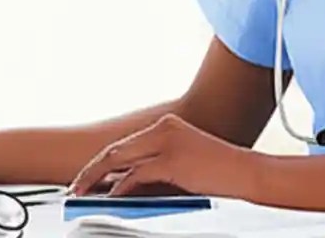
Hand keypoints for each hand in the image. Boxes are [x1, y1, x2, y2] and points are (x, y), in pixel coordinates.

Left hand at [69, 114, 258, 198]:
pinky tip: (111, 198)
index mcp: (165, 126)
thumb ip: (154, 168)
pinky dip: (120, 188)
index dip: (100, 163)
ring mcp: (167, 142)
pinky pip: (137, 175)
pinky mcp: (173, 160)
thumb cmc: (220, 173)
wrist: (248, 175)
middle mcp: (163, 129)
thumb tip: (122, 184)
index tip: (86, 178)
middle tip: (75, 188)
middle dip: (91, 171)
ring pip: (120, 160)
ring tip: (83, 193)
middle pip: (115, 150)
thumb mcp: (182, 165)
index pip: (124, 145)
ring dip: (98, 179)